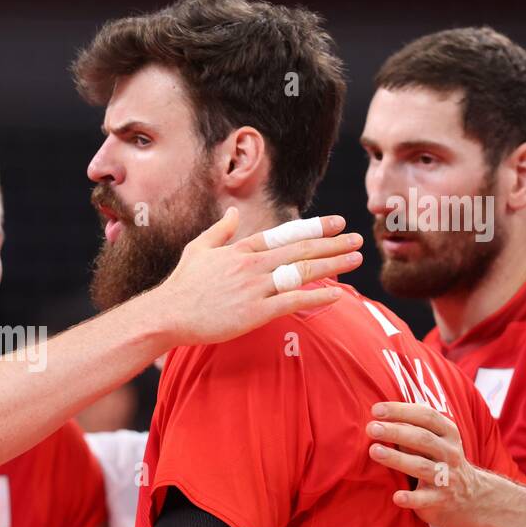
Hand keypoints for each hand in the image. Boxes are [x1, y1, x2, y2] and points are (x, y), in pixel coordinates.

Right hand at [152, 208, 360, 347]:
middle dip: (332, 243)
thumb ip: (220, 231)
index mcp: (240, 249)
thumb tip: (234, 212)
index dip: (313, 228)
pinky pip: (293, 301)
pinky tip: (337, 292)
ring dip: (332, 264)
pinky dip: (317, 296)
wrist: (168, 314)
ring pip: (302, 272)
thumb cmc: (181, 285)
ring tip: (355, 258)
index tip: (336, 223)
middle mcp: (252, 265)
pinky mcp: (256, 312)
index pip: (284, 235)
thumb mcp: (197, 249)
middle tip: (357, 238)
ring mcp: (255, 288)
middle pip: (300, 250)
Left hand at [365, 401, 485, 526]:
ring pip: (421, 466)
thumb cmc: (438, 459)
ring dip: (397, 459)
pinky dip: (411, 498)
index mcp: (448, 433)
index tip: (376, 410)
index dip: (402, 411)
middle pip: (422, 439)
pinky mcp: (440, 499)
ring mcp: (447, 477)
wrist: (469, 496)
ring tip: (374, 451)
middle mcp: (449, 453)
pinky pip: (425, 499)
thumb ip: (411, 427)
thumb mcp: (434, 439)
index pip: (426, 416)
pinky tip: (396, 497)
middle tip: (371, 428)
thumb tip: (378, 415)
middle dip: (396, 432)